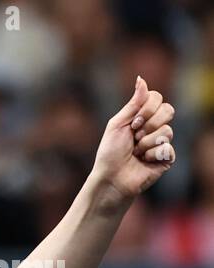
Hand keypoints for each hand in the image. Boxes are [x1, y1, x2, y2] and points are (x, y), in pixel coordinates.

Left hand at [91, 76, 175, 203]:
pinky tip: (144, 161)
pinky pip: (167, 148)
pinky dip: (152, 155)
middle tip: (135, 136)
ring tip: (136, 152)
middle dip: (149, 124)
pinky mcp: (166, 158)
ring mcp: (161, 142)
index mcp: (142, 117)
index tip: (133, 122)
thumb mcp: (117, 124)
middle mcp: (154, 127)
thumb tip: (141, 79)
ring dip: (147, 142)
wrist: (111, 178)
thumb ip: (133, 103)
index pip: (157, 98)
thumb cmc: (110, 153)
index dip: (148, 108)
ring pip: (167, 130)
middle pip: (168, 110)